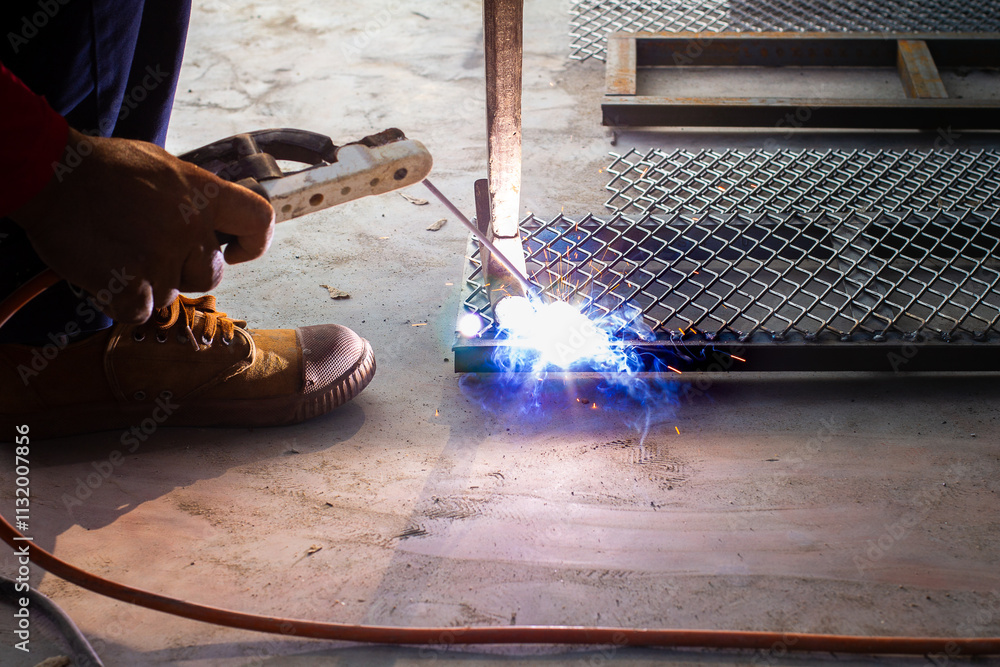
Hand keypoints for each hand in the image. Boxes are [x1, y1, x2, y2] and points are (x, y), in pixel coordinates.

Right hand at [10, 128, 274, 322]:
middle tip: (152, 252)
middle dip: (186, 272)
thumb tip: (210, 215)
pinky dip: (123, 302)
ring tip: (122, 253)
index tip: (237, 250)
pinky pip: (142, 311)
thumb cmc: (104, 169)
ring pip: (173, 293)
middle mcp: (191, 228)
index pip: (258, 221)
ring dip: (150, 284)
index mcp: (204, 195)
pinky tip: (109, 276)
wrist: (52, 175)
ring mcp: (162, 256)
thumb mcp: (163, 166)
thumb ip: (193, 194)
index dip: (255, 242)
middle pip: (212, 274)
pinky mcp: (131, 282)